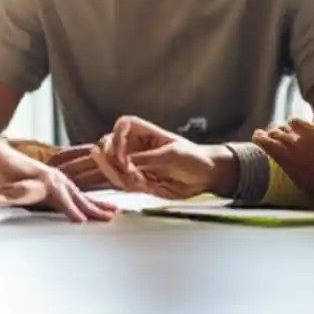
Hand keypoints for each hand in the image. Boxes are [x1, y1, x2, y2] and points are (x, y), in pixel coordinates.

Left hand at [0, 145, 115, 222]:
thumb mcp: (0, 187)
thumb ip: (16, 193)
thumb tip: (29, 196)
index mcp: (42, 180)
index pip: (61, 198)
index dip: (71, 210)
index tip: (83, 222)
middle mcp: (52, 177)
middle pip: (75, 195)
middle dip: (92, 208)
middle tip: (110, 219)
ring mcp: (53, 177)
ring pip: (78, 193)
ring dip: (94, 203)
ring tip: (112, 212)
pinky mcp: (52, 179)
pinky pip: (73, 191)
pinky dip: (86, 198)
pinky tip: (96, 204)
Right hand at [95, 116, 232, 198]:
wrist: (206, 176)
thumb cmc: (194, 157)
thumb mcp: (171, 156)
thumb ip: (146, 159)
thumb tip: (125, 162)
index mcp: (143, 131)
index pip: (121, 127)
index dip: (117, 140)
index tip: (125, 156)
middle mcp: (134, 145)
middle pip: (107, 147)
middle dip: (112, 162)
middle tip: (130, 173)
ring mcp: (132, 162)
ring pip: (109, 167)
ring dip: (121, 177)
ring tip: (143, 181)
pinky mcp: (135, 179)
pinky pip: (119, 182)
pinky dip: (128, 186)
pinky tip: (146, 185)